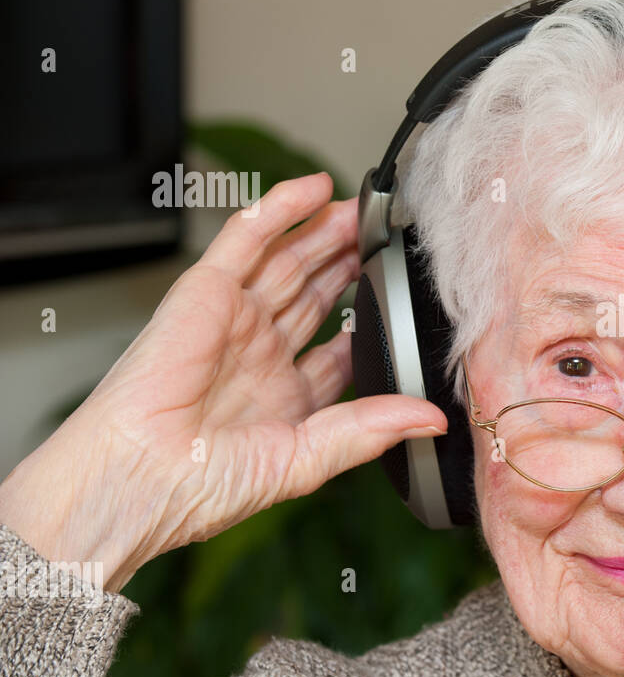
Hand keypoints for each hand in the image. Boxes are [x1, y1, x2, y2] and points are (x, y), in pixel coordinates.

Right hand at [0, 173, 446, 592]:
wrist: (139, 478)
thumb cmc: (200, 487)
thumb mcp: (308, 460)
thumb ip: (371, 430)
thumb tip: (432, 420)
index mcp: (286, 398)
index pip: (339, 351)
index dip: (372, 324)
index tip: (408, 306)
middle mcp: (260, 354)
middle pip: (317, 296)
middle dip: (352, 266)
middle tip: (391, 240)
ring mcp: (235, 319)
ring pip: (289, 261)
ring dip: (327, 233)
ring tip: (366, 210)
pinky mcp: (206, 290)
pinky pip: (247, 237)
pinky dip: (280, 209)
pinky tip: (317, 188)